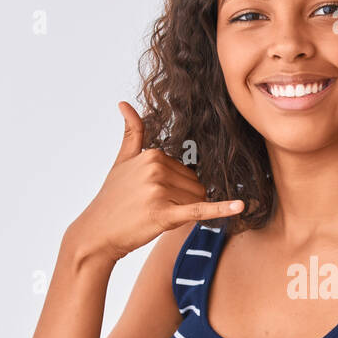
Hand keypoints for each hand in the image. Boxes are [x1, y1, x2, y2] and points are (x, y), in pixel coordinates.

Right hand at [73, 101, 242, 260]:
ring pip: (198, 200)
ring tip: (153, 215)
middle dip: (183, 200)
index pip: (189, 170)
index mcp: (153, 154)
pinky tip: (240, 206)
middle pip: (196, 185)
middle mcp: (157, 168)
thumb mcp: (121, 161)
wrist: (97, 232)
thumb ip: (132, 133)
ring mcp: (160, 191)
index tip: (153, 194)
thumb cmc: (112, 199)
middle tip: (152, 207)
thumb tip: (125, 104)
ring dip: (183, 212)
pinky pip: (199, 210)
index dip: (178, 187)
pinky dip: (221, 210)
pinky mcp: (164, 214)